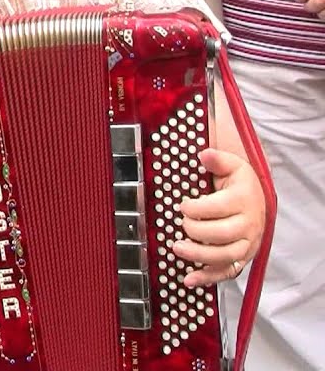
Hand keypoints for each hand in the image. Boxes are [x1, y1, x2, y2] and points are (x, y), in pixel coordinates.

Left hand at [173, 148, 264, 286]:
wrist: (257, 199)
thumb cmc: (239, 183)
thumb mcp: (232, 165)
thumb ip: (218, 159)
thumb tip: (204, 154)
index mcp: (243, 200)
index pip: (219, 207)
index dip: (196, 208)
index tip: (183, 206)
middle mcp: (248, 224)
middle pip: (222, 234)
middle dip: (196, 231)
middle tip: (181, 224)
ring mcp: (247, 244)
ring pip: (225, 256)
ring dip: (199, 255)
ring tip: (177, 248)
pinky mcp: (242, 258)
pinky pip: (227, 272)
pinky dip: (208, 278)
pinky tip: (189, 279)